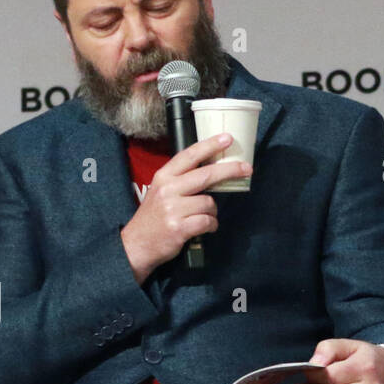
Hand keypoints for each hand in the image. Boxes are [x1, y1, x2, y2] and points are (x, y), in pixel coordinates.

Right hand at [119, 134, 252, 283]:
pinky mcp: (180, 228)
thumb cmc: (154, 217)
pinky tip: (204, 228)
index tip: (227, 138)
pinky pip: (208, 221)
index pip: (189, 155)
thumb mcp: (161, 191)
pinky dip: (211, 225)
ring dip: (212, 211)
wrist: (137, 244)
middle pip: (206, 175)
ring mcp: (173, 209)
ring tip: (203, 217)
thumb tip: (211, 170)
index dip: (210, 145)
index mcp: (163, 176)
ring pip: (209, 203)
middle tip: (246, 168)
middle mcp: (168, 189)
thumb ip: (181, 180)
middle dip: (230, 170)